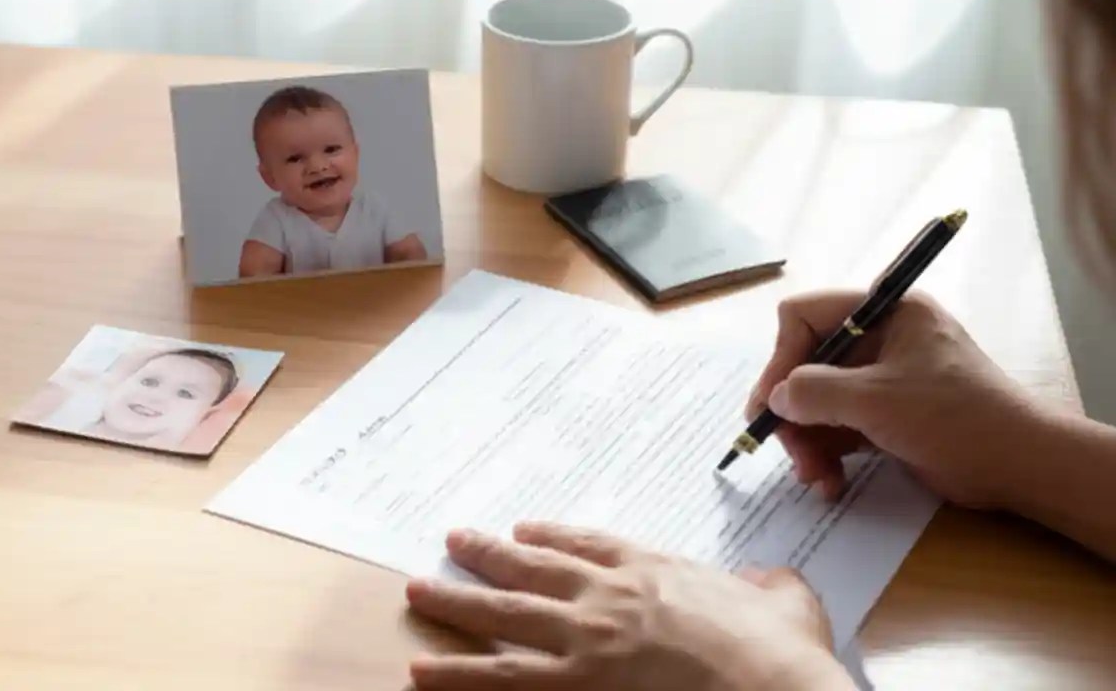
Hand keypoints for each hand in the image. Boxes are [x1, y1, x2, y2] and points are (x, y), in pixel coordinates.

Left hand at [406, 523, 852, 690]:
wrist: (773, 690)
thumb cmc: (781, 655)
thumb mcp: (786, 602)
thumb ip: (768, 587)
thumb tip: (770, 582)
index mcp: (653, 571)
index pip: (590, 543)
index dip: (552, 534)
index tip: (525, 528)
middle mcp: (608, 598)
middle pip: (532, 568)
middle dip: (488, 554)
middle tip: (455, 541)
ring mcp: (584, 643)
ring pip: (502, 617)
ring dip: (456, 603)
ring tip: (418, 592)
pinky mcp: (572, 689)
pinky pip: (499, 680)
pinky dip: (457, 675)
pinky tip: (423, 670)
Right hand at [748, 290, 1041, 507]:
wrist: (1020, 465)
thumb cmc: (955, 418)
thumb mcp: (876, 400)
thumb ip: (816, 392)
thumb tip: (776, 399)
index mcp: (884, 312)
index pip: (806, 318)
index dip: (781, 359)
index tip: (770, 405)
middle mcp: (880, 338)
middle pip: (807, 365)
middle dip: (795, 412)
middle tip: (789, 452)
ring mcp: (883, 379)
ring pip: (819, 402)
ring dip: (808, 441)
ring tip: (814, 477)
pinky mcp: (887, 415)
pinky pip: (840, 427)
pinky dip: (829, 454)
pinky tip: (830, 483)